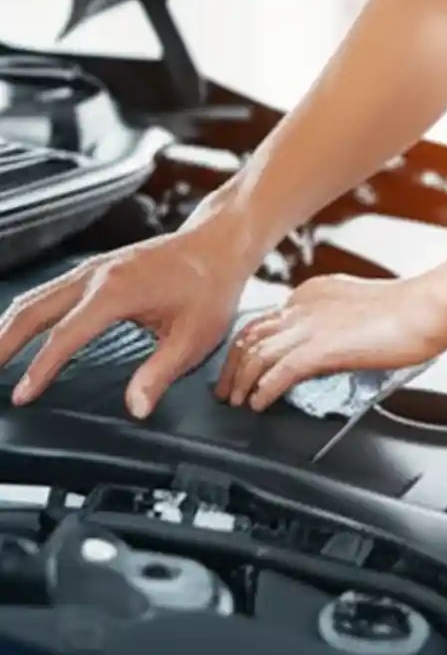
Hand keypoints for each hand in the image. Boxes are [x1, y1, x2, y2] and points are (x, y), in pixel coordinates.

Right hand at [0, 219, 252, 417]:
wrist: (218, 246)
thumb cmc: (211, 289)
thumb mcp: (195, 337)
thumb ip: (161, 372)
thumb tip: (136, 408)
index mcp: (116, 292)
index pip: (65, 336)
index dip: (40, 369)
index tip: (22, 396)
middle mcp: (95, 275)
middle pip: (32, 310)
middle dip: (3, 343)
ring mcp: (92, 268)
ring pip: (35, 297)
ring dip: (8, 326)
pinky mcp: (96, 269)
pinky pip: (48, 292)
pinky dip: (27, 313)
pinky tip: (18, 331)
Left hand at [216, 274, 446, 411]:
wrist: (425, 308)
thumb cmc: (411, 310)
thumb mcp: (363, 310)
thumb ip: (342, 324)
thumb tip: (339, 345)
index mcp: (313, 294)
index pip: (267, 319)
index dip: (250, 344)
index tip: (246, 363)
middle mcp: (304, 306)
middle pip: (251, 335)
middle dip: (233, 364)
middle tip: (227, 387)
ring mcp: (309, 327)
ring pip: (255, 355)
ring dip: (240, 381)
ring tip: (236, 401)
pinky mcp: (319, 349)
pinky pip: (276, 373)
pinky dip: (262, 391)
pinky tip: (258, 403)